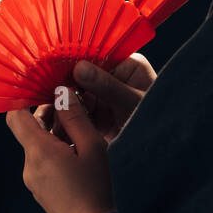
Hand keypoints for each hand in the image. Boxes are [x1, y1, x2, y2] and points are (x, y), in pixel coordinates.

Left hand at [6, 88, 115, 212]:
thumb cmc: (97, 191)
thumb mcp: (92, 146)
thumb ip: (75, 116)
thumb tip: (61, 92)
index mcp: (38, 151)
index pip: (15, 115)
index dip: (23, 97)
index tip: (40, 85)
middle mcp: (30, 165)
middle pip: (29, 129)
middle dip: (49, 114)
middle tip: (74, 104)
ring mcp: (34, 180)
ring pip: (38, 145)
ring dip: (56, 133)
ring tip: (82, 129)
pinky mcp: (42, 191)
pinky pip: (43, 161)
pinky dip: (57, 150)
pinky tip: (79, 152)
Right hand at [34, 54, 155, 144]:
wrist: (166, 154)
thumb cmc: (160, 120)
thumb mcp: (133, 102)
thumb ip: (108, 86)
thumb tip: (79, 68)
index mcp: (126, 66)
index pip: (94, 57)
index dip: (73, 62)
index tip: (53, 68)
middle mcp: (112, 79)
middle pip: (79, 79)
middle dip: (63, 90)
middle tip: (46, 99)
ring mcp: (104, 99)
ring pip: (74, 98)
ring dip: (61, 108)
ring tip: (50, 119)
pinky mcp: (98, 119)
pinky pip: (76, 117)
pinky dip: (66, 122)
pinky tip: (57, 130)